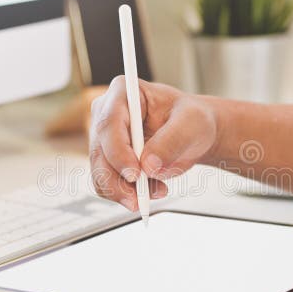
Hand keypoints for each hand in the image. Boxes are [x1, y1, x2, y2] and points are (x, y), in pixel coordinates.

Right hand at [89, 77, 218, 209]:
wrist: (192, 135)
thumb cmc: (192, 119)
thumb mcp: (191, 123)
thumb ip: (171, 141)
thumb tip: (148, 165)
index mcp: (124, 92)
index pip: (110, 122)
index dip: (118, 151)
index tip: (135, 174)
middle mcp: (106, 114)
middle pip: (99, 152)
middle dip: (117, 181)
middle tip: (138, 200)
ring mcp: (104, 139)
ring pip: (100, 173)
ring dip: (124, 191)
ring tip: (156, 192)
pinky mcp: (108, 160)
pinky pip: (107, 184)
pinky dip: (127, 194)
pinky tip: (152, 190)